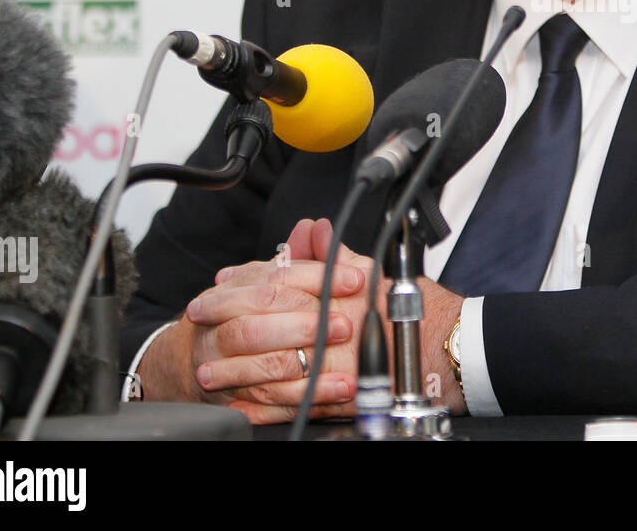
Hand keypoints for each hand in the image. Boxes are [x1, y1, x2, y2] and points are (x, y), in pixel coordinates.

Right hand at [137, 218, 372, 421]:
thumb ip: (296, 258)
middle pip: (260, 324)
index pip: (277, 280)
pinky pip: (273, 401)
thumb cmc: (241, 313)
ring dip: (305, 364)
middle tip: (343, 325)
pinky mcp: (236, 396)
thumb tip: (316, 228)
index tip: (353, 280)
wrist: (194, 359)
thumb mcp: (266, 279)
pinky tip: (336, 389)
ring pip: (263, 365)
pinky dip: (307, 396)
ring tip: (343, 365)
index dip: (318, 278)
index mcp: (235, 290)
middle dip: (304, 326)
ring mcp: (225, 364)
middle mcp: (225, 325)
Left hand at [230, 218, 469, 422]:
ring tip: (210, 374)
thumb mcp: (368, 272)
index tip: (213, 291)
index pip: (271, 289)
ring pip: (269, 371)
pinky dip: (262, 408)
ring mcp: (328, 366)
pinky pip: (289, 404)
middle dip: (225, 330)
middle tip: (199, 327)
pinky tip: (241, 406)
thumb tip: (312, 229)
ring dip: (235, 372)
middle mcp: (325, 331)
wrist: (437, 349)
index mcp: (329, 297)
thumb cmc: (406, 311)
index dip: (237, 290)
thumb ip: (335, 253)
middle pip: (261, 331)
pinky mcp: (334, 397)